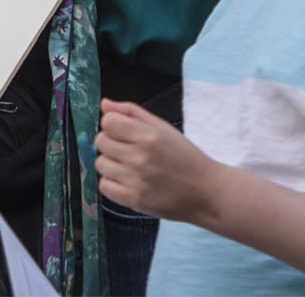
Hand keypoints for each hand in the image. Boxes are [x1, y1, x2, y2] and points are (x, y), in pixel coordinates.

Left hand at [93, 100, 219, 225]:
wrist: (204, 191)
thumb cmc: (185, 156)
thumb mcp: (163, 128)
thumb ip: (132, 112)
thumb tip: (104, 105)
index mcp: (149, 136)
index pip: (108, 122)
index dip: (112, 124)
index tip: (123, 130)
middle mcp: (140, 157)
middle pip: (101, 142)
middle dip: (111, 142)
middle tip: (127, 148)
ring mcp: (135, 180)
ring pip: (100, 164)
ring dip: (111, 163)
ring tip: (129, 165)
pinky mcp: (133, 200)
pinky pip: (104, 186)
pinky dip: (112, 182)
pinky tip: (127, 180)